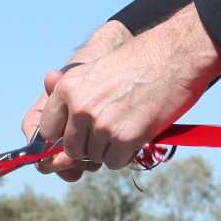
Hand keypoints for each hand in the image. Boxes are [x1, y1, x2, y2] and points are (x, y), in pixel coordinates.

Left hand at [19, 19, 136, 166]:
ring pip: (94, 158)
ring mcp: (101, 125)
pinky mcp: (124, 138)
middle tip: (109, 133)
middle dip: (88, 146)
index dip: (63, 137)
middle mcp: (80, 108)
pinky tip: (136, 136)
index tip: (76, 136)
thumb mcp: (95, 70)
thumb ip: (75, 97)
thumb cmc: (137, 62)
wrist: (173, 58)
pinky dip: (124, 156)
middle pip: (72, 148)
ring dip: (109, 150)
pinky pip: (114, 162)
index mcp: (68, 88)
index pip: (48, 130)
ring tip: (127, 127)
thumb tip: (62, 130)